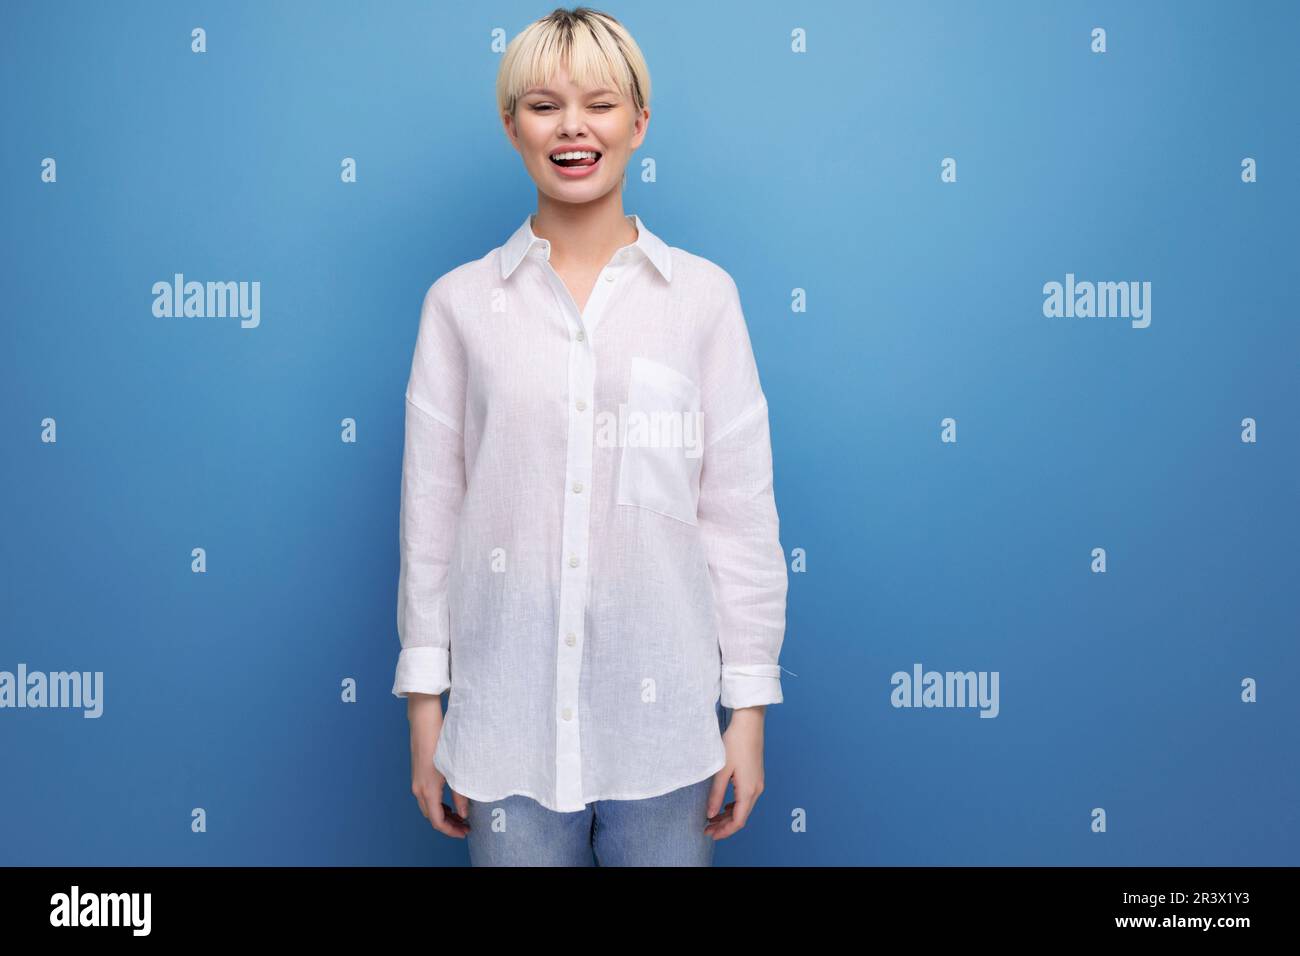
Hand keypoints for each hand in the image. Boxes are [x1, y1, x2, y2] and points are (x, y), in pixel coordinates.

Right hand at [408, 692, 470, 836]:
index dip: (450, 830)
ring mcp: (416, 781)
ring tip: (459, 816)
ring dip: (442, 814)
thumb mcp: (454, 769)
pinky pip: (426, 797)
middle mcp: (418, 788)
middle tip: (465, 827)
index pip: (437, 821)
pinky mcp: (418, 774)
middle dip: (448, 825)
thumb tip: (464, 813)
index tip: (464, 832)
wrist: (424, 720)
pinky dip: (438, 804)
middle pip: (431, 816)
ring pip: (428, 807)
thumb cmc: (440, 741)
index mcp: (427, 790)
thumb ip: (460, 793)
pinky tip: (449, 801)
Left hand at [705, 705, 765, 839]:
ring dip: (729, 816)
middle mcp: (756, 790)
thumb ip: (716, 794)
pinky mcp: (755, 777)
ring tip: (712, 819)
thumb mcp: (722, 771)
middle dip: (724, 825)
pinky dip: (734, 806)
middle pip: (741, 817)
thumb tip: (711, 814)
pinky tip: (724, 806)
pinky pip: (746, 798)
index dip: (724, 831)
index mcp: (748, 791)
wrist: (749, 724)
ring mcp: (757, 783)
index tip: (710, 834)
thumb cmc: (735, 744)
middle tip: (707, 829)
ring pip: (743, 808)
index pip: (738, 821)